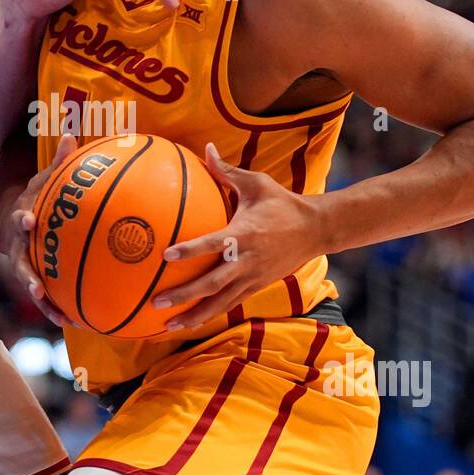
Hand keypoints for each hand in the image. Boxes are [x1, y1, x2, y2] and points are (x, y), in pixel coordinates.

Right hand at [0, 133, 78, 327]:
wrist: (24, 215)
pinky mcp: (37, 278)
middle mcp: (19, 245)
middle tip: (37, 288)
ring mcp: (25, 264)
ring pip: (31, 286)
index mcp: (21, 218)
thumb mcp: (47, 178)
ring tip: (60, 317)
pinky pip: (46, 295)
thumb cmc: (41, 195)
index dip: (21, 220)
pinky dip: (56, 308)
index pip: (18, 218)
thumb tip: (71, 136)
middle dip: (27, 276)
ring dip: (44, 302)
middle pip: (19, 263)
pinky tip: (75, 322)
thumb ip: (59, 163)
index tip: (28, 220)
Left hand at [150, 143, 323, 329]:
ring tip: (168, 326)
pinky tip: (189, 323)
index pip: (212, 244)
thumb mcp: (257, 183)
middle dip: (183, 294)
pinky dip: (209, 314)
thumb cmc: (282, 203)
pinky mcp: (256, 287)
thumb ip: (227, 171)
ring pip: (219, 302)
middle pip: (211, 283)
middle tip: (156, 301)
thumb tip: (206, 148)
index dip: (190, 250)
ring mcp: (251, 277)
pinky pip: (229, 304)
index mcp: (244, 234)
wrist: (316, 230)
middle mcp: (246, 260)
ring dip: (193, 315)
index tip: (166, 255)